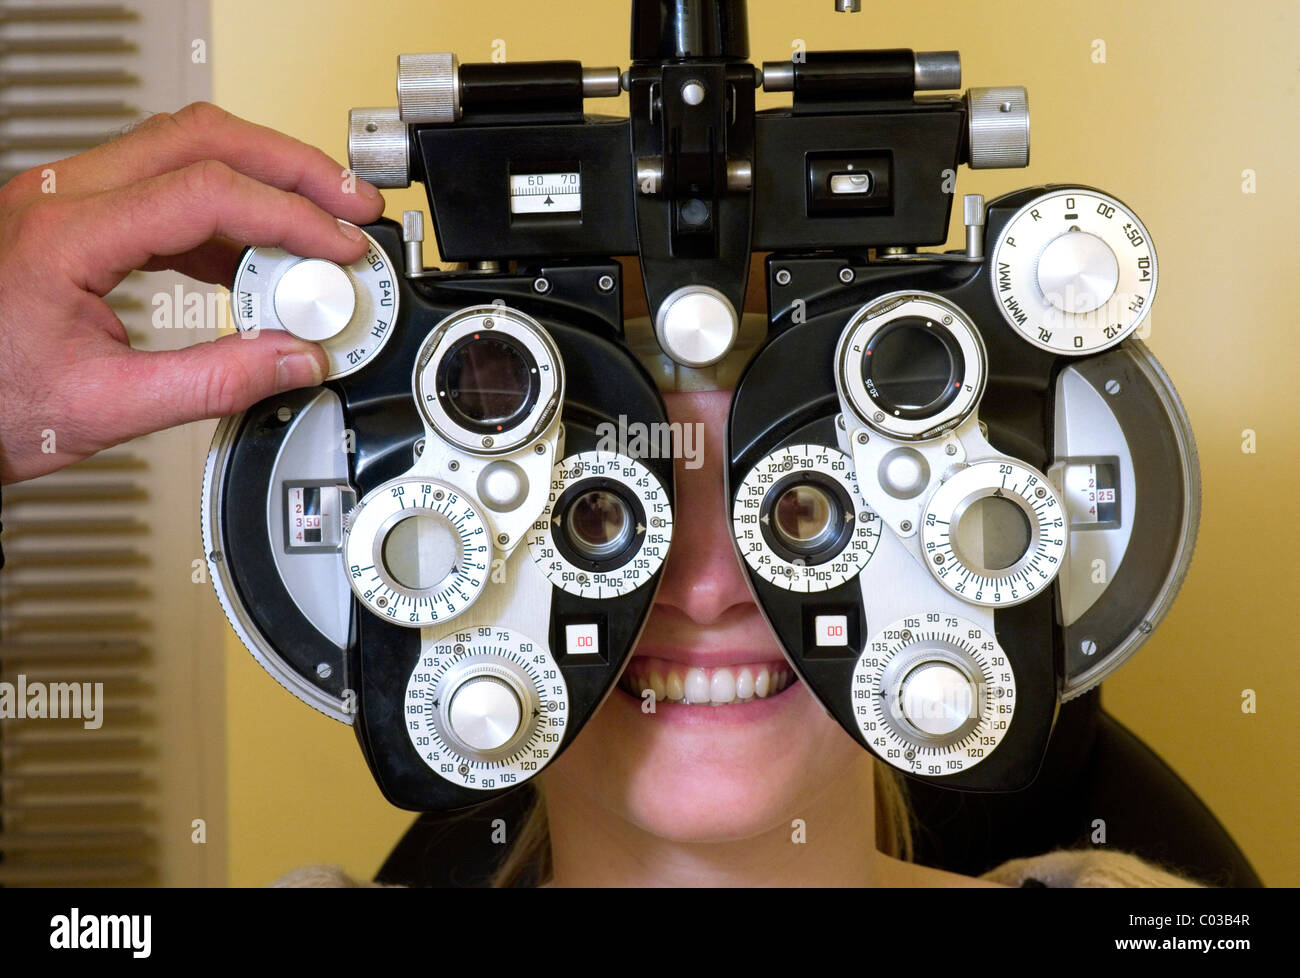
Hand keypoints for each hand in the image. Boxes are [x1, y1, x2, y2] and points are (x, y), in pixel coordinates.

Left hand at [0, 101, 384, 483]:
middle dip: (292, 167)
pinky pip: (167, 187)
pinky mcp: (78, 218)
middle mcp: (62, 197)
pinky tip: (260, 256)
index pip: (207, 192)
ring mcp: (67, 200)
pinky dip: (228, 213)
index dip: (289, 216)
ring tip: (319, 225)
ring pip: (186, 148)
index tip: (339, 247)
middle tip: (351, 204)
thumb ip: (216, 383)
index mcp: (65, 235)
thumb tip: (295, 360)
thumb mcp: (110, 408)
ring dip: (264, 179)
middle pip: (202, 137)